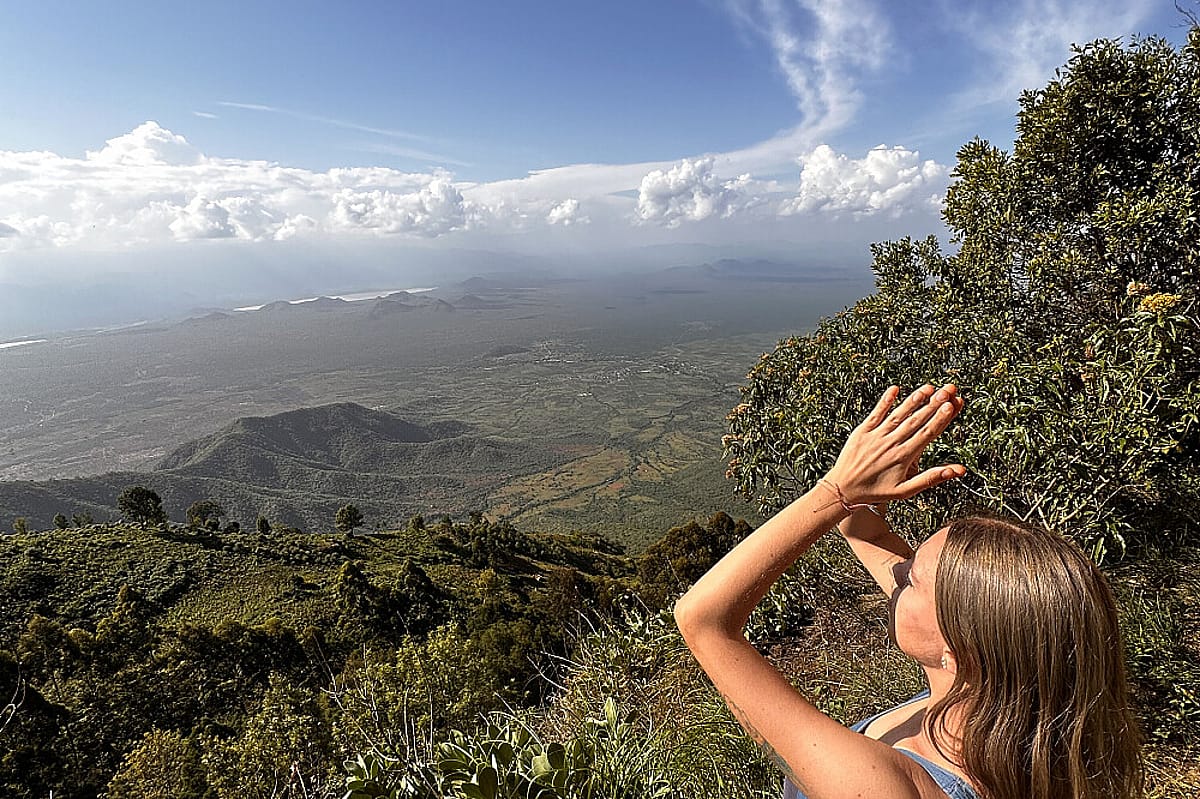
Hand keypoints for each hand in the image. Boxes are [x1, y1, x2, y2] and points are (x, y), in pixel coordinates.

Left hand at [824, 384, 964, 504]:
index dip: (941, 418)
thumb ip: (932, 478)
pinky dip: (885, 401)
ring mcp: (876, 435)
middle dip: (934, 404)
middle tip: (948, 390)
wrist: (844, 488)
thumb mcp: (906, 490)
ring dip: (914, 399)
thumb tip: (959, 470)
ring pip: (899, 414)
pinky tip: (895, 388)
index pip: (927, 434)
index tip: (953, 404)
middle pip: (917, 420)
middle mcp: (891, 443)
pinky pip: (876, 413)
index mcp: (903, 457)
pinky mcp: (862, 430)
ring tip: (929, 388)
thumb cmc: (877, 491)